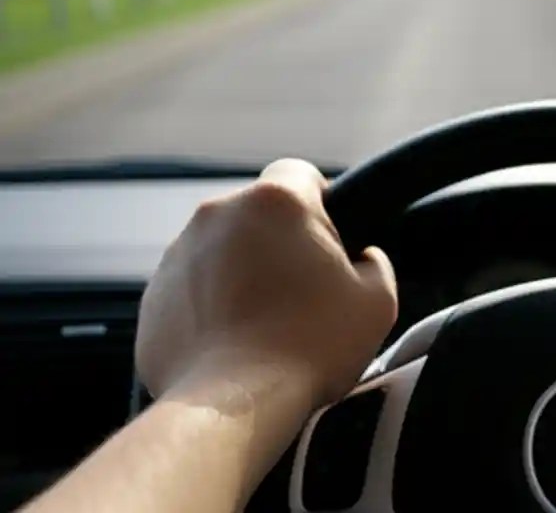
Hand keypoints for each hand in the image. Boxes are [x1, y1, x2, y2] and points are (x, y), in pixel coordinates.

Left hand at [136, 159, 397, 409]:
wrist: (233, 406)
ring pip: (223, 249)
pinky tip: (237, 342)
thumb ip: (374, 261)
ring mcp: (178, 254)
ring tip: (268, 323)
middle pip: (259, 213)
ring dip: (244, 273)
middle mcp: (218, 214)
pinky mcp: (152, 296)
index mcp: (276, 201)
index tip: (332, 242)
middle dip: (280, 242)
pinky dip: (212, 306)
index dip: (323, 204)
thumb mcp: (378, 299)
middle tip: (305, 291)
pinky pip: (193, 288)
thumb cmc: (310, 346)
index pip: (302, 173)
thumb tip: (361, 258)